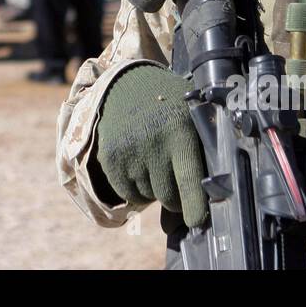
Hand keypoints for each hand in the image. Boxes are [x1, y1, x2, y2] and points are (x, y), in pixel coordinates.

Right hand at [94, 65, 208, 226]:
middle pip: (169, 196)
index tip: (196, 221)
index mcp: (181, 132)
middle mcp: (153, 143)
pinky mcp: (109, 158)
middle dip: (175, 196)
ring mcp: (128, 152)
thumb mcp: (189, 122)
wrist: (125, 82)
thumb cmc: (168, 108)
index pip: (191, 184)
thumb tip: (182, 223)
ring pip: (147, 197)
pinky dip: (134, 188)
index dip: (195, 209)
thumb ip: (195, 164)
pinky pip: (126, 194)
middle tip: (174, 178)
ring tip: (154, 163)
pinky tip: (138, 165)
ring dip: (153, 189)